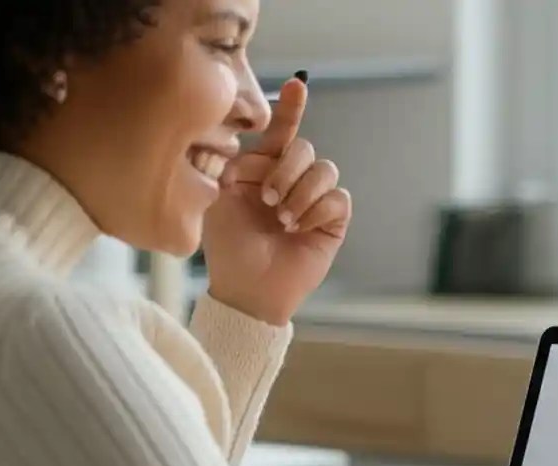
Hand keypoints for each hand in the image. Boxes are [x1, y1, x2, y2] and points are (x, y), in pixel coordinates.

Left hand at [202, 78, 352, 325]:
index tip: (296, 84)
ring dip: (301, 193)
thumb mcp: (219, 197)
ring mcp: (315, 200)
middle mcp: (292, 180)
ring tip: (283, 219)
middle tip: (268, 199)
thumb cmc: (229, 246)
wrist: (249, 287)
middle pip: (305, 149)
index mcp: (264, 169)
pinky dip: (317, 211)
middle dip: (286, 170)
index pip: (282, 133)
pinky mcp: (333, 221)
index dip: (291, 108)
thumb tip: (255, 146)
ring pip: (325, 171)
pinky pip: (338, 199)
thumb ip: (234, 164)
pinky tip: (300, 228)